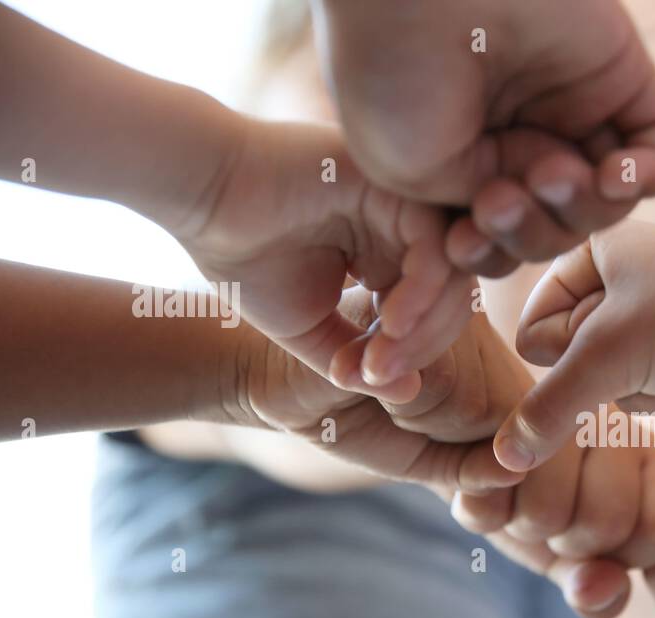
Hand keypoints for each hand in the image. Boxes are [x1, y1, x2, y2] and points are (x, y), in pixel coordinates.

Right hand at [174, 119, 471, 396]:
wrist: (199, 197)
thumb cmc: (244, 255)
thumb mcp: (309, 329)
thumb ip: (358, 360)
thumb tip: (409, 395)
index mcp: (393, 253)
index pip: (436, 310)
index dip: (416, 354)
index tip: (371, 380)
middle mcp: (407, 226)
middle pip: (455, 294)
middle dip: (425, 347)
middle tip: (380, 375)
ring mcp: (407, 203)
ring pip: (455, 273)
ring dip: (426, 327)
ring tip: (383, 356)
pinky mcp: (397, 185)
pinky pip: (436, 246)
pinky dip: (421, 292)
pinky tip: (390, 323)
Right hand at [229, 287, 519, 492]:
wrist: (265, 379)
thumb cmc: (341, 416)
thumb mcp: (413, 454)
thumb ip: (467, 470)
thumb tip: (518, 470)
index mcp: (480, 352)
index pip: (512, 423)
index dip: (452, 443)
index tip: (402, 420)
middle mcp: (473, 322)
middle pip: (496, 414)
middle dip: (435, 431)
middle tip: (383, 403)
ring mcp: (447, 308)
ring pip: (473, 404)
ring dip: (416, 418)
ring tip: (372, 388)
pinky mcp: (421, 308)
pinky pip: (444, 388)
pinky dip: (400, 405)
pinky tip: (360, 376)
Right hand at [316, 0, 654, 271]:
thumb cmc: (393, 72)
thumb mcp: (415, 175)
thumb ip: (474, 216)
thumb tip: (527, 219)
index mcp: (466, 161)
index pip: (502, 239)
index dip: (491, 256)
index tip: (461, 242)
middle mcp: (521, 137)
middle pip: (556, 229)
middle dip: (531, 234)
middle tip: (498, 203)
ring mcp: (573, 109)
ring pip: (605, 202)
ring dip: (581, 210)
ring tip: (547, 175)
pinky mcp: (620, 78)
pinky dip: (644, 179)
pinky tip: (614, 175)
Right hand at [451, 426, 654, 577]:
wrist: (463, 442)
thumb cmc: (530, 501)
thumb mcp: (570, 558)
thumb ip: (597, 596)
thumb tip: (591, 593)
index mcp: (650, 461)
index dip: (615, 556)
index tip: (589, 538)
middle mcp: (620, 426)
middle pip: (605, 525)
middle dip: (563, 541)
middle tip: (545, 512)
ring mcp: (563, 411)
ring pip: (547, 514)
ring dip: (520, 525)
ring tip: (516, 494)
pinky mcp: (500, 411)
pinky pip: (494, 498)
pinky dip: (481, 509)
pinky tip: (483, 482)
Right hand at [493, 221, 654, 471]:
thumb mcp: (611, 353)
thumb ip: (549, 407)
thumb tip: (502, 458)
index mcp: (589, 252)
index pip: (533, 334)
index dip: (570, 352)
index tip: (616, 333)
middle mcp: (620, 281)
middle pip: (575, 370)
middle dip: (622, 377)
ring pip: (619, 395)